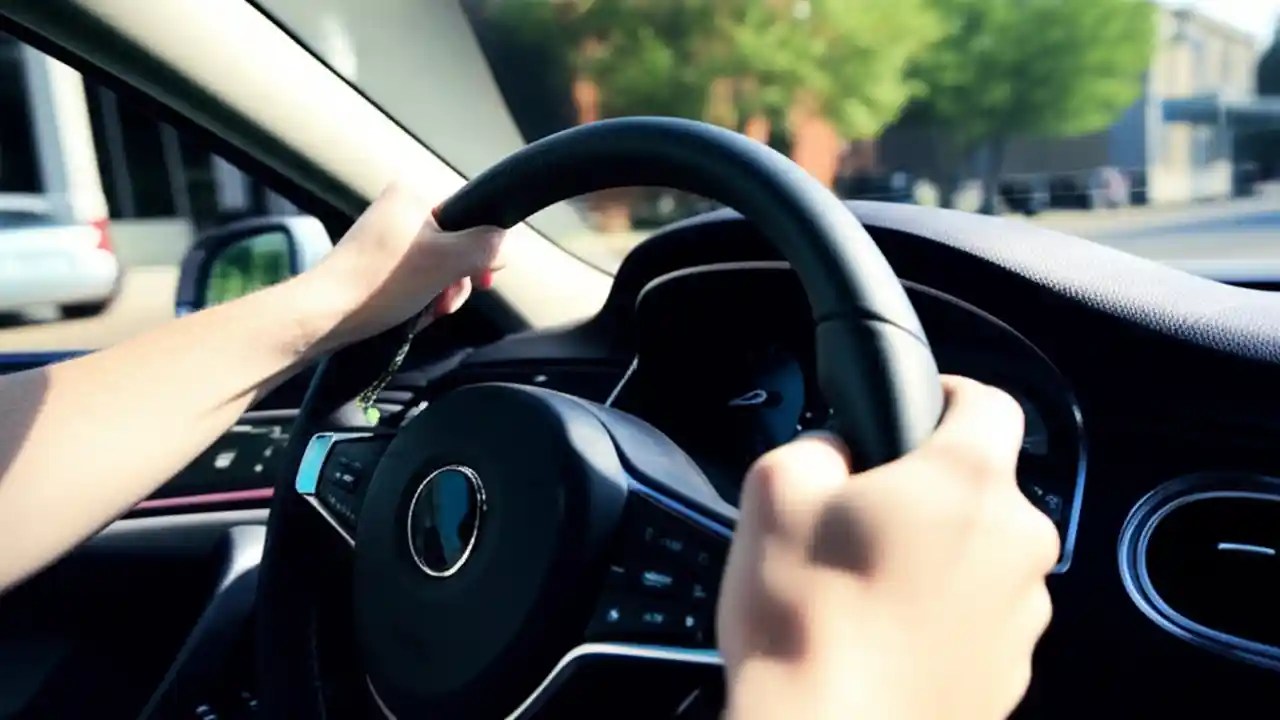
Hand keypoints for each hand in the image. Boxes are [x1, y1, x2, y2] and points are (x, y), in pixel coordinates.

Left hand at [298, 181, 505, 349]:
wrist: (323, 313)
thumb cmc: (382, 282)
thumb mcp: (448, 261)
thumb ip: (485, 247)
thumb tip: (503, 245)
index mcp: (413, 194)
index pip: (471, 216)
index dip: (481, 250)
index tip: (481, 280)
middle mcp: (398, 208)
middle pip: (456, 243)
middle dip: (458, 278)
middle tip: (446, 300)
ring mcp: (384, 235)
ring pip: (438, 264)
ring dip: (442, 292)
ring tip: (428, 310)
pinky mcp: (374, 261)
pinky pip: (416, 275)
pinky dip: (422, 295)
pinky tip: (414, 312)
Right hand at [717, 376, 1058, 719]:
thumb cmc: (805, 618)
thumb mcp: (774, 492)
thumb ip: (816, 444)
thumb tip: (836, 451)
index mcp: (967, 482)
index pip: (989, 400)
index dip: (943, 394)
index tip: (911, 411)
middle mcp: (1017, 543)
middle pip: (982, 488)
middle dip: (926, 493)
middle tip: (857, 520)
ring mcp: (1023, 615)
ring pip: (982, 557)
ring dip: (937, 558)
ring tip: (865, 590)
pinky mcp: (1013, 674)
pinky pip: (979, 619)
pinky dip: (942, 618)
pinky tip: (884, 639)